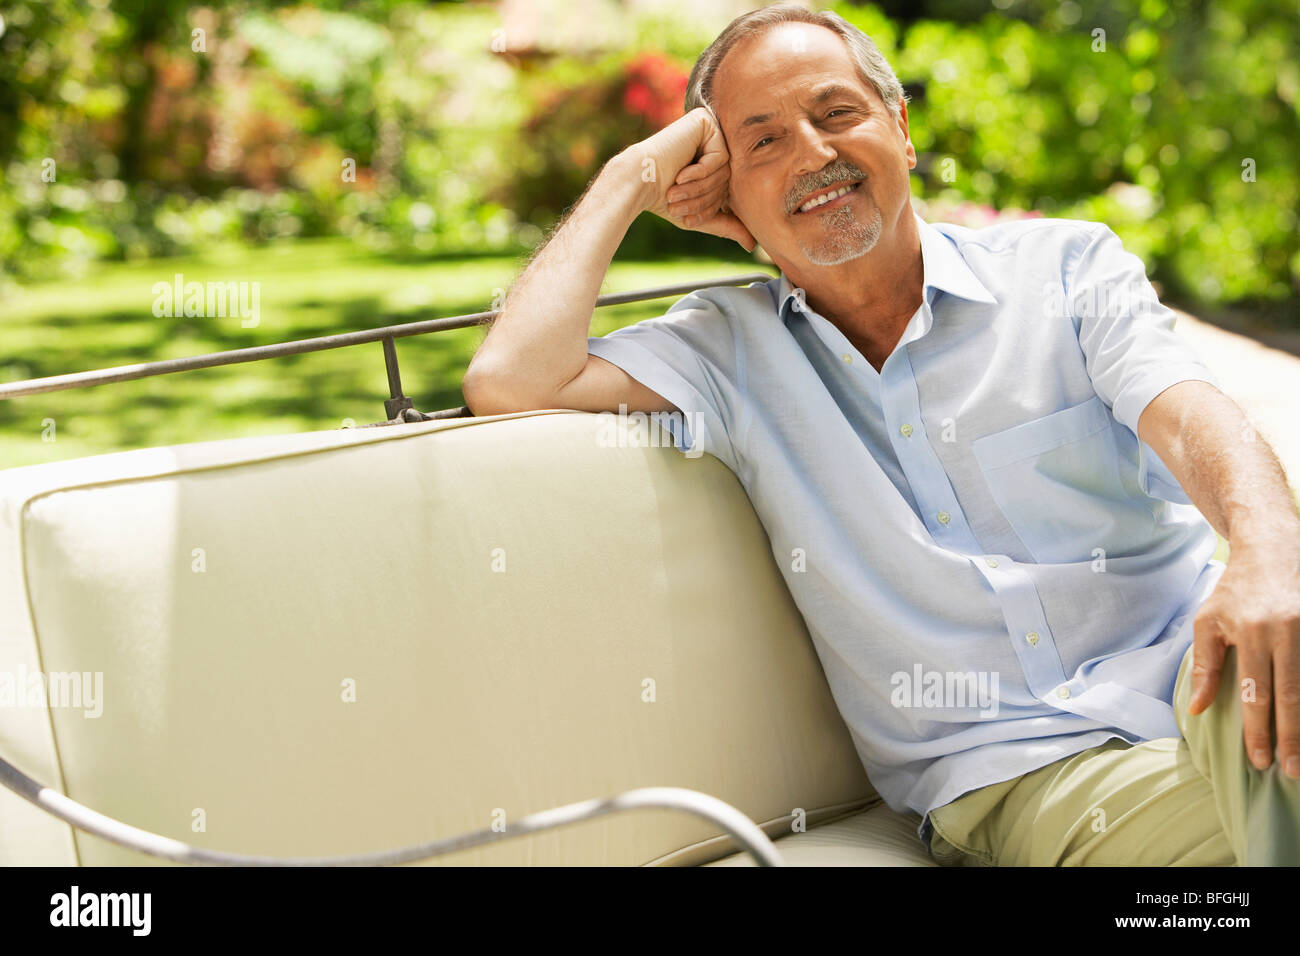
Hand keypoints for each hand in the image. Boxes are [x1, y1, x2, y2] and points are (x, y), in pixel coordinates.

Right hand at [625, 107, 755, 252]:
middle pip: (727, 178)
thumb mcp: (699, 215)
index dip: (709, 208)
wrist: (637, 182)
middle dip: (703, 197)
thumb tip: (752, 244)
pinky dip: (700, 171)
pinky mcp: (706, 122)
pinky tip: (680, 175)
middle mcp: (714, 143)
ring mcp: (711, 131)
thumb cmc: (663, 199)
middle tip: (677, 205)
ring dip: (698, 186)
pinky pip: (719, 155)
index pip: (727, 189)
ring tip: (675, 191)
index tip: (687, 220)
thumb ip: (727, 225)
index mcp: (714, 163)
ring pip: (725, 169)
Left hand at [1188, 544, 1299, 776]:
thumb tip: (1198, 708)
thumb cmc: (1234, 590)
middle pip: (1291, 696)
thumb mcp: (1208, 621)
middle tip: (1291, 771)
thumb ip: (1205, 665)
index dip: (1258, 730)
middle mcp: (1284, 631)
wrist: (1273, 547)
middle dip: (1292, 737)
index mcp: (1250, 632)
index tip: (1259, 760)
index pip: (1255, 693)